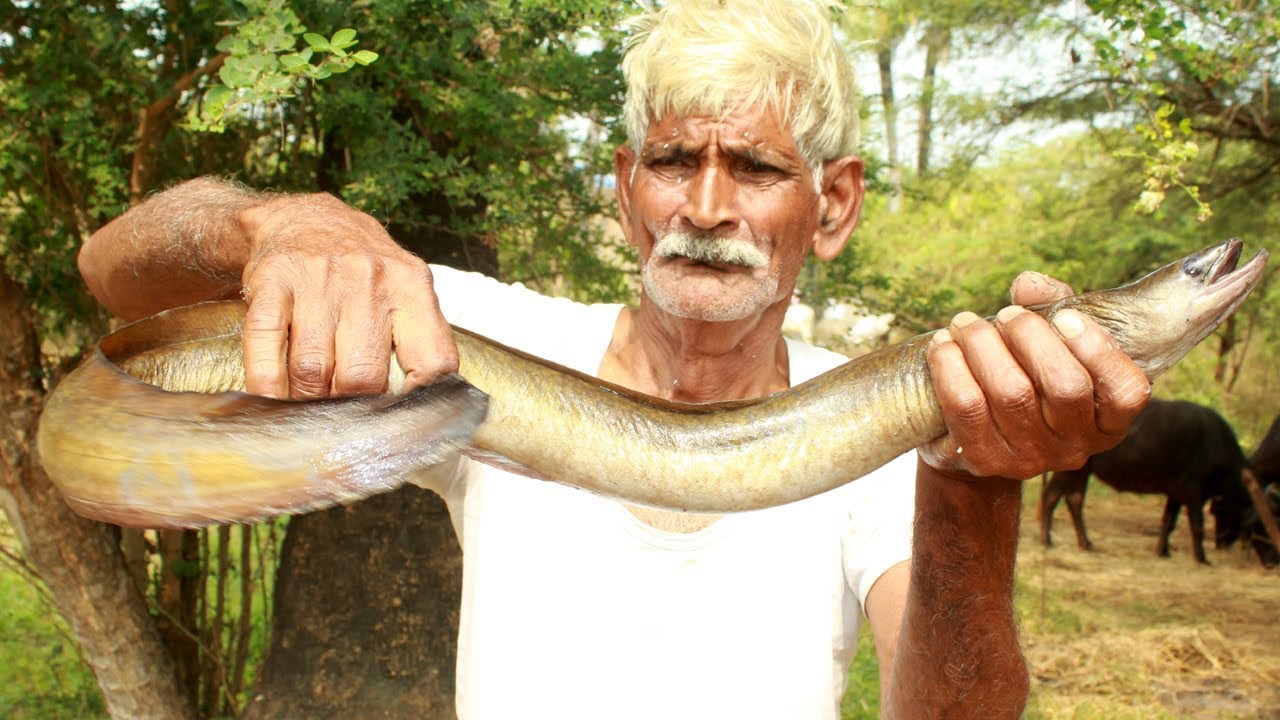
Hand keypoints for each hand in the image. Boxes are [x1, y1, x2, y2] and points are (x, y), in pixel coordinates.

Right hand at [237, 193, 457, 398]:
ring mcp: (317, 278)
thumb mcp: (406, 289)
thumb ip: (420, 340)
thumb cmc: (364, 271)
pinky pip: (266, 348)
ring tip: (310, 402)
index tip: (404, 419)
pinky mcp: (272, 281)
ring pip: (312, 371)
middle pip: (363, 377)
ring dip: (308, 400)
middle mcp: (368, 277)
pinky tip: (272, 399)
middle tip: (344, 411)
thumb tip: (424, 409)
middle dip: (351, 407)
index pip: (433, 361)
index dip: (421, 402)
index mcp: (411, 285)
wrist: (304, 219)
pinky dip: (267, 385)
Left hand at [919, 271, 1149, 479]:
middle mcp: (1076, 446)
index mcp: (1108, 419)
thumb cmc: (1025, 375)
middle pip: (1064, 386)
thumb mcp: (1051, 341)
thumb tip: (1029, 285)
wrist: (972, 437)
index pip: (1127, 392)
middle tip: (1007, 315)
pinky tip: (943, 345)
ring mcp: (1031, 458)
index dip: (1099, 350)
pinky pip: (966, 407)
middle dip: (1031, 337)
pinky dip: (951, 367)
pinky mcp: (985, 460)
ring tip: (966, 323)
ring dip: (984, 345)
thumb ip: (1052, 305)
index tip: (1066, 316)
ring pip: (1012, 393)